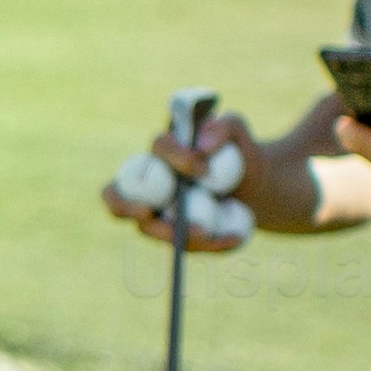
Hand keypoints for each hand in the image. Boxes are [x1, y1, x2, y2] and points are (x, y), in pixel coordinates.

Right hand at [100, 93, 255, 252]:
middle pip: (115, 196)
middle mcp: (149, 182)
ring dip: (173, 234)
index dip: (175, 157)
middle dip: (123, 205)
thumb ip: (225, 126)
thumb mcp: (239, 132)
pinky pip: (182, 244)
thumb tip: (201, 147)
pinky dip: (208, 244)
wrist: (256, 187)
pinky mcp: (175, 235)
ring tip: (207, 235)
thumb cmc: (241, 153)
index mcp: (164, 150)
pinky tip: (234, 239)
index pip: (157, 147)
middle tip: (146, 212)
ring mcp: (157, 212)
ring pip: (149, 228)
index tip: (203, 169)